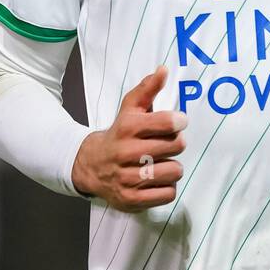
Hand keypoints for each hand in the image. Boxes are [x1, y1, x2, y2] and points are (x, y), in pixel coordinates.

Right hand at [71, 65, 186, 210]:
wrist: (90, 165)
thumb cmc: (119, 134)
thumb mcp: (129, 109)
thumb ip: (148, 89)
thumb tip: (164, 70)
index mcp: (127, 127)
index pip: (166, 122)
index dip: (179, 121)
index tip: (179, 122)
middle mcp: (126, 152)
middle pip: (175, 146)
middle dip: (176, 143)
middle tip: (168, 144)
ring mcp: (128, 178)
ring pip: (174, 171)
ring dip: (173, 167)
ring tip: (161, 162)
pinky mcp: (131, 199)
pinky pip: (168, 193)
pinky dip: (167, 186)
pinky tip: (156, 179)